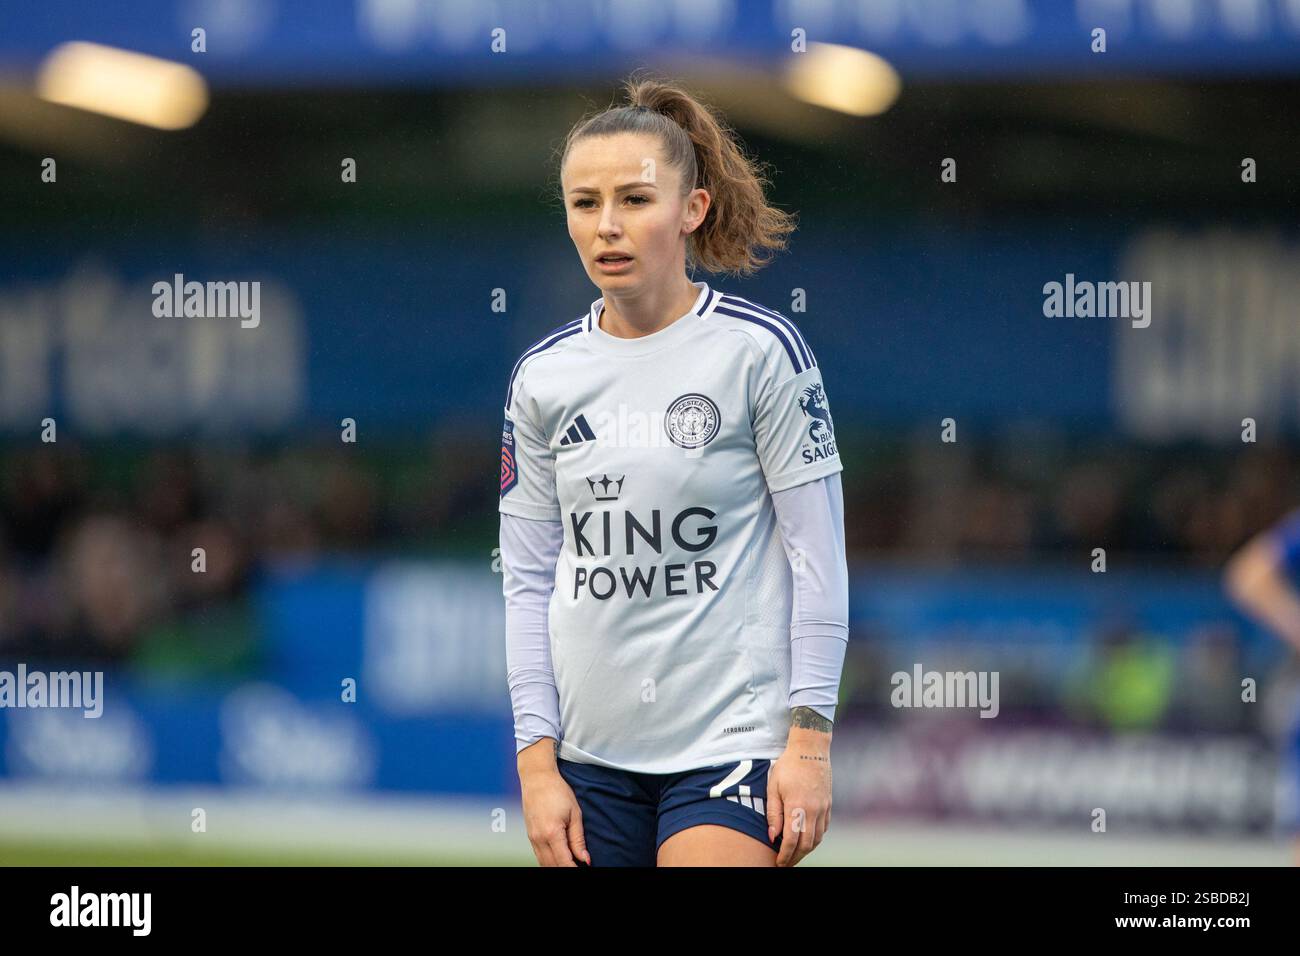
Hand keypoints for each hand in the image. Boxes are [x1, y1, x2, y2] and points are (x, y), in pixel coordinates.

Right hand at [518, 739, 590, 865]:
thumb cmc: (556, 791)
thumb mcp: (575, 813)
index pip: (564, 862)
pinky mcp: (530, 836)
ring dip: (556, 866)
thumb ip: (578, 839)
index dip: (574, 869)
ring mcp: (532, 838)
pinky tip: (558, 858)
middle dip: (566, 869)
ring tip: (571, 863)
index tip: (584, 869)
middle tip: (578, 866)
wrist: (537, 778)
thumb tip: (585, 858)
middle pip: (552, 866)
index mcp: (552, 832)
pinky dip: (549, 861)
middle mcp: (539, 838)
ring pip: (544, 863)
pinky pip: (538, 855)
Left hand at [766, 718, 831, 866]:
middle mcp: (813, 810)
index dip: (784, 855)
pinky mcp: (829, 805)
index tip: (778, 862)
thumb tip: (772, 837)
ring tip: (795, 854)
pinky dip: (815, 838)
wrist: (810, 749)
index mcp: (797, 806)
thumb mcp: (773, 787)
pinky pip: (823, 829)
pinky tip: (806, 839)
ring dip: (806, 850)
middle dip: (796, 857)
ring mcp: (823, 808)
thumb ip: (774, 813)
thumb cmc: (788, 766)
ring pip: (817, 839)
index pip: (792, 840)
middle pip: (807, 844)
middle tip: (785, 863)